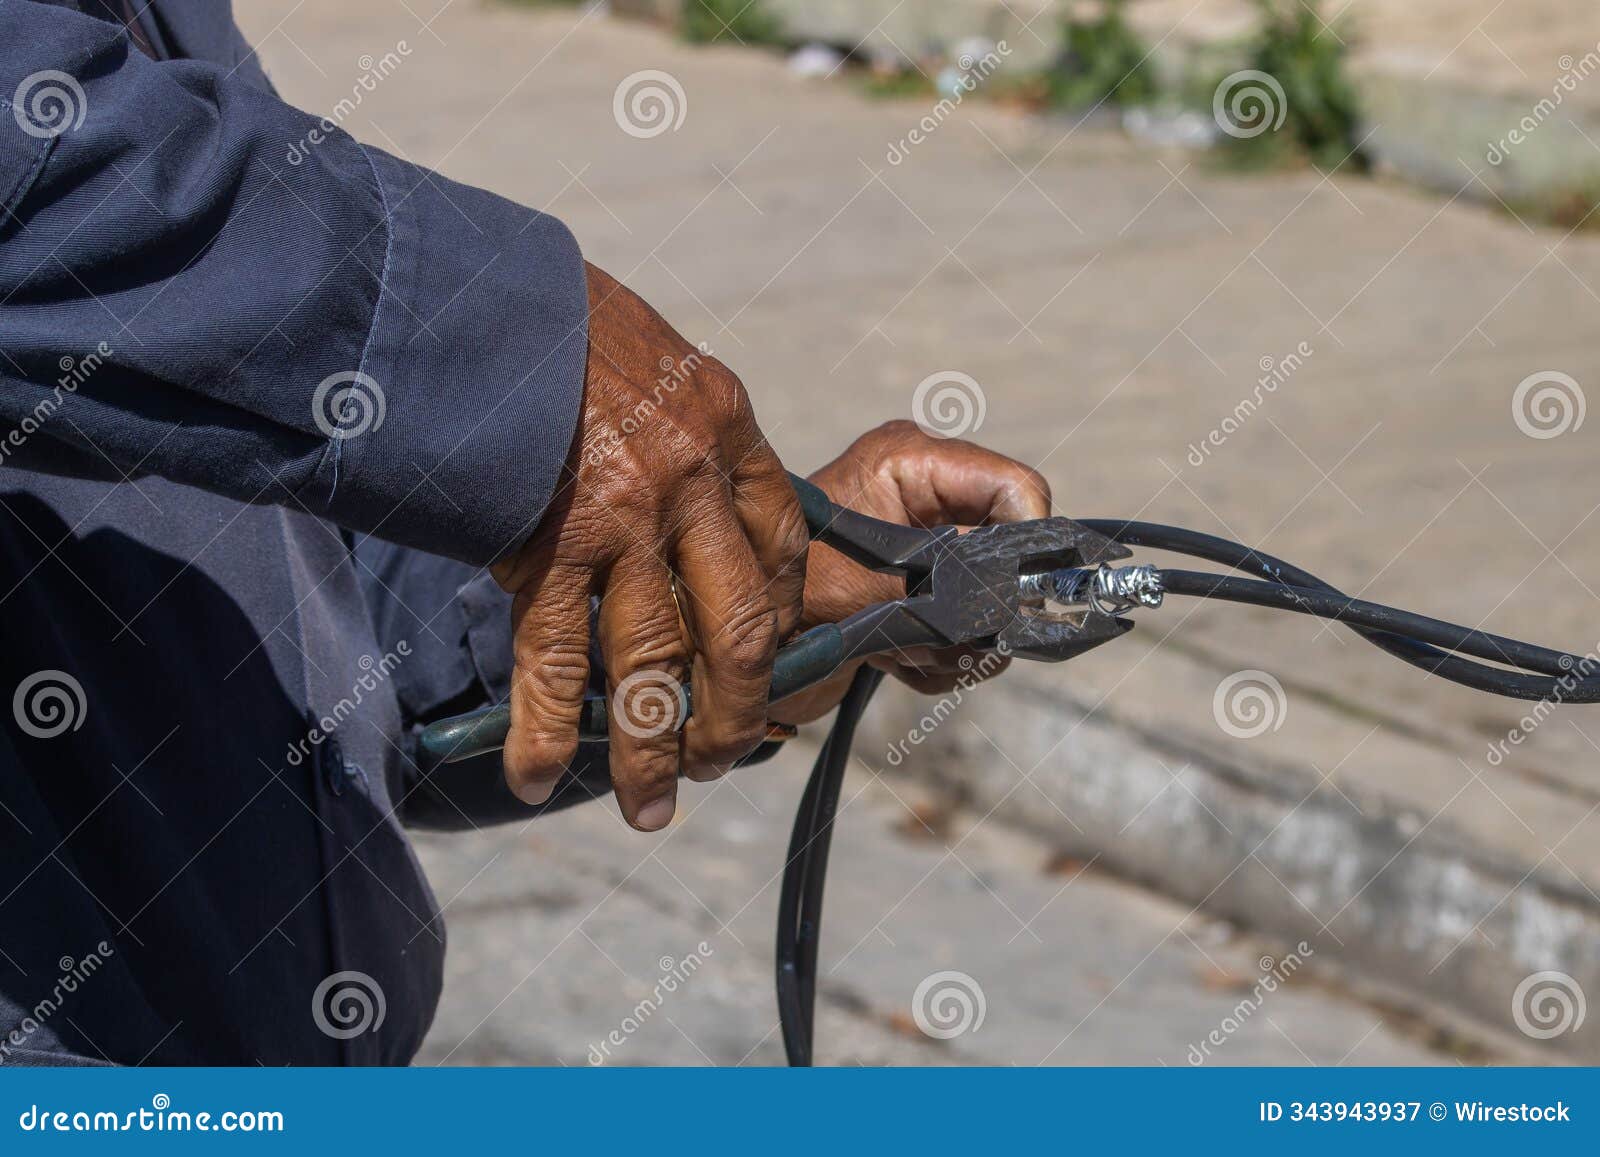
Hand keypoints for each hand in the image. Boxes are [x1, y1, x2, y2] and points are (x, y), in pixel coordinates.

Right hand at [492, 264, 807, 829]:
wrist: (477, 292)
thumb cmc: (558, 322)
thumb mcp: (654, 356)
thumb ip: (684, 427)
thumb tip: (688, 491)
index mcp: (726, 426)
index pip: (781, 543)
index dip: (782, 613)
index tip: (770, 652)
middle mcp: (691, 482)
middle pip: (738, 627)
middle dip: (736, 710)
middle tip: (724, 759)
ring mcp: (624, 520)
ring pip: (654, 663)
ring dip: (652, 749)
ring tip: (651, 810)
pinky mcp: (549, 545)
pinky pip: (555, 656)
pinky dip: (548, 724)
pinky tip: (541, 776)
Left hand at [769, 421, 1051, 723]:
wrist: (729, 645)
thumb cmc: (774, 599)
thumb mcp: (859, 588)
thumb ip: (938, 588)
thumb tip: (1007, 601)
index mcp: (909, 463)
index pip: (1014, 486)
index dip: (1028, 542)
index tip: (1010, 599)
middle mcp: (927, 495)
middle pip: (1014, 548)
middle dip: (984, 606)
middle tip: (940, 637)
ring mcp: (929, 543)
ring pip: (999, 601)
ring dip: (960, 643)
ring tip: (901, 649)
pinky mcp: (926, 587)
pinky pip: (973, 631)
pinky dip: (944, 660)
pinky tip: (898, 659)